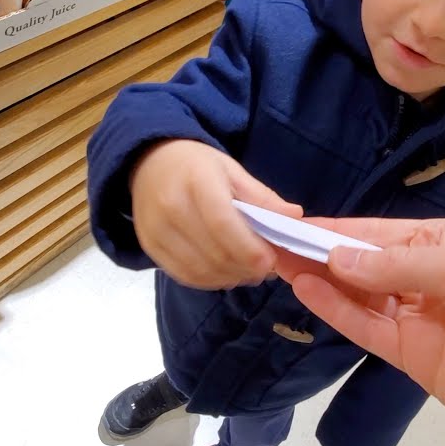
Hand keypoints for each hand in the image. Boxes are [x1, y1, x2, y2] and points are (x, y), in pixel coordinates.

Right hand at [130, 139, 301, 289]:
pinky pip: (185, 276)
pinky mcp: (150, 247)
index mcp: (196, 181)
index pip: (223, 224)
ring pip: (200, 270)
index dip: (249, 249)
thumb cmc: (197, 166)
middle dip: (246, 267)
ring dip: (231, 277)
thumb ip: (261, 197)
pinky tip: (227, 273)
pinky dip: (211, 281)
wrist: (150, 164)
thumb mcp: (232, 170)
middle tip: (267, 267)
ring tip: (250, 271)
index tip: (271, 260)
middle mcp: (171, 207)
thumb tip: (294, 217)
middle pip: (214, 253)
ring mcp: (156, 230)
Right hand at [275, 218, 444, 439]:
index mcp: (441, 242)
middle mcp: (424, 276)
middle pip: (361, 263)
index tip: (292, 223)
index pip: (375, 232)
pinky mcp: (411, 355)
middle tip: (271, 243)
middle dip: (319, 253)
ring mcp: (416, 317)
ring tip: (278, 264)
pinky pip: (366, 327)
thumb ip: (395, 262)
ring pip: (358, 295)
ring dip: (320, 280)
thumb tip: (336, 257)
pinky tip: (306, 292)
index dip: (334, 229)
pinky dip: (336, 311)